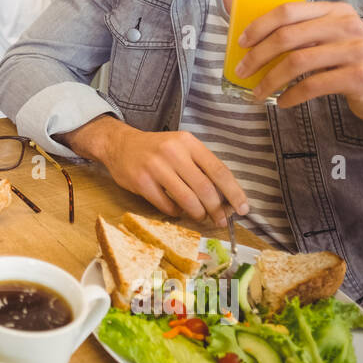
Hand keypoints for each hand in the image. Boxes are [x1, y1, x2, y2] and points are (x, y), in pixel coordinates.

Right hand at [75, 116, 248, 224]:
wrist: (120, 144)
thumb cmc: (156, 149)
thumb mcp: (181, 147)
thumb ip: (201, 166)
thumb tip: (225, 196)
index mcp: (188, 142)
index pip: (219, 170)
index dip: (234, 193)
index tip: (243, 209)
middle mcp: (173, 152)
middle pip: (205, 188)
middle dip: (216, 209)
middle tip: (220, 220)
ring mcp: (156, 167)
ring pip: (187, 199)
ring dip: (198, 213)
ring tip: (199, 216)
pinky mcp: (141, 182)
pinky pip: (167, 205)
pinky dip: (176, 212)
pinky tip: (177, 210)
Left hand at [236, 1, 362, 124]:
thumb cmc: (355, 64)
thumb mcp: (335, 38)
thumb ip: (307, 34)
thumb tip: (257, 44)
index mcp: (336, 11)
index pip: (288, 10)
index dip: (259, 26)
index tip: (241, 43)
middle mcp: (346, 25)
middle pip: (287, 36)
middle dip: (257, 56)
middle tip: (242, 72)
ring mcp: (355, 50)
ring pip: (296, 62)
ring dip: (270, 80)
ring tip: (258, 93)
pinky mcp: (359, 76)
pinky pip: (312, 85)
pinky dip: (291, 96)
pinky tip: (283, 102)